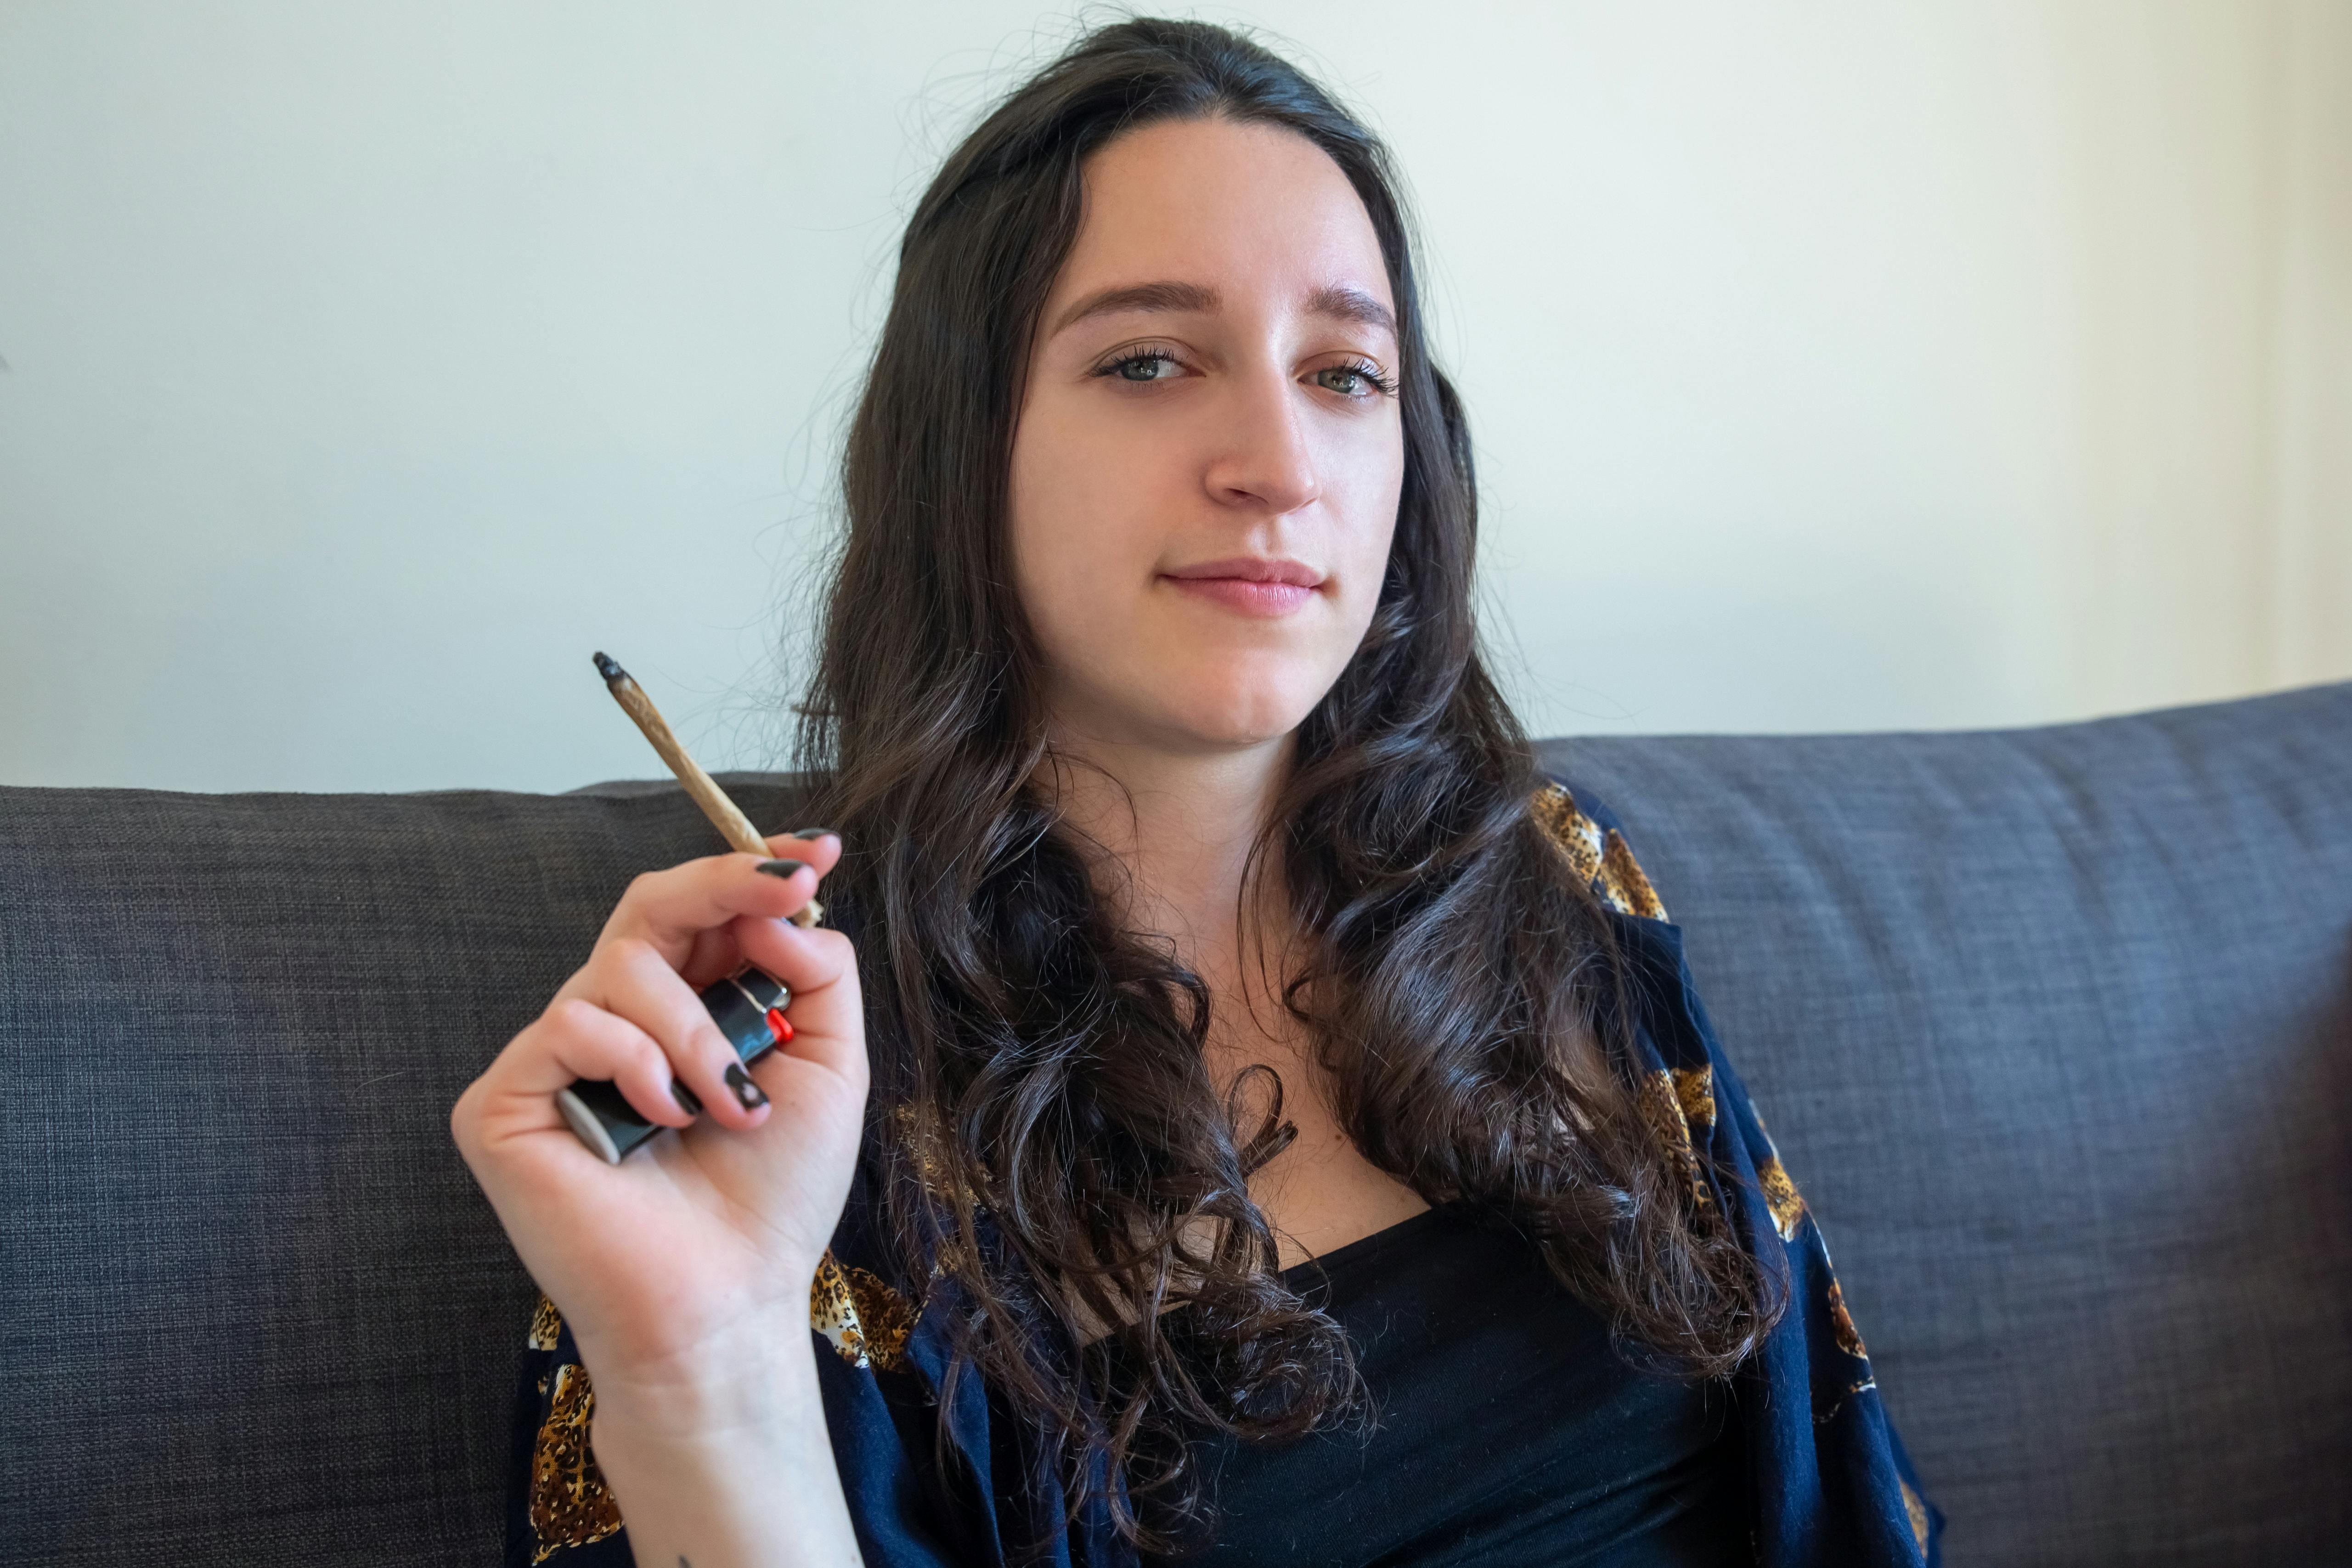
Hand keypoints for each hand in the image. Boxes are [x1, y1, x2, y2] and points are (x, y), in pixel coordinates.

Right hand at [451, 830, 865, 1412]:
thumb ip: (818, 973)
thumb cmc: (772, 1198)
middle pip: (650, 904)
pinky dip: (634, 1062)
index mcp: (689, 1009)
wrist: (728, 1300)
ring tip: (733, 1103)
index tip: (816, 853)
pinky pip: (570, 1024)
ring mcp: (557, 1059)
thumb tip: (784, 906)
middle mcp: (617, 1022)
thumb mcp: (829, 1066)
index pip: (705, 911)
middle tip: (785, 890)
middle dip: (724, 885)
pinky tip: (661, 1119)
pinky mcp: (505, 1099)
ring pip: (621, 966)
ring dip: (698, 1029)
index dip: (754, 870)